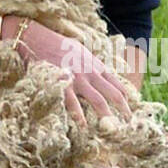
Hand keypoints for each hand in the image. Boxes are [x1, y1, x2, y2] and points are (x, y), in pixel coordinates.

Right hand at [11, 19, 132, 125]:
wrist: (37, 38)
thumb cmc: (56, 44)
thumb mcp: (80, 51)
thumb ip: (90, 64)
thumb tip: (98, 73)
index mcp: (96, 64)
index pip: (117, 84)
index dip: (126, 98)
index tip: (130, 109)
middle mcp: (91, 72)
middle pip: (113, 94)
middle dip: (123, 109)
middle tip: (129, 123)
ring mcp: (78, 78)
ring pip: (98, 100)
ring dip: (107, 116)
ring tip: (112, 129)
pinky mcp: (63, 83)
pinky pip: (73, 102)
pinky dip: (79, 115)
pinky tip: (83, 126)